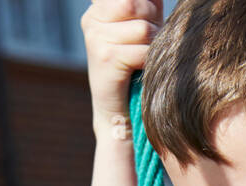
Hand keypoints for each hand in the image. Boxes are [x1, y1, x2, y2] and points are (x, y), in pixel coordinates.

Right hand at [82, 0, 161, 130]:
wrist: (117, 113)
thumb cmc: (134, 70)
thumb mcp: (140, 30)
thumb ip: (147, 7)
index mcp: (98, 10)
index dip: (145, 5)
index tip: (150, 19)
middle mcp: (92, 20)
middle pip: (135, 4)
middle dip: (152, 22)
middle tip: (149, 43)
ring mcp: (96, 37)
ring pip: (142, 28)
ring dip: (153, 45)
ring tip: (145, 58)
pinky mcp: (105, 57)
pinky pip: (142, 51)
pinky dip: (149, 62)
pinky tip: (143, 70)